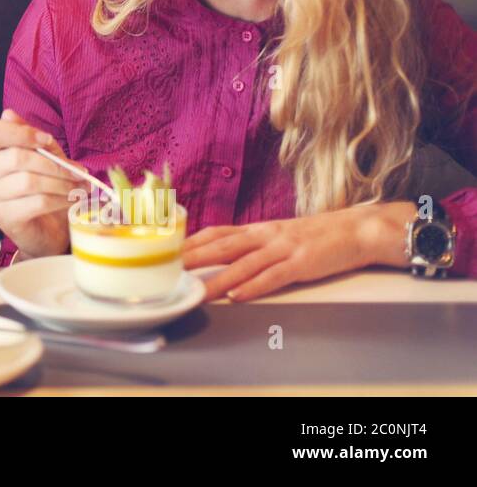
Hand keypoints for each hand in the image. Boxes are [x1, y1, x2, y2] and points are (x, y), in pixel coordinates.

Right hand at [0, 109, 83, 258]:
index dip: (20, 133)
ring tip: (80, 187)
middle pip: (15, 157)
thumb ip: (32, 138)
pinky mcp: (1, 218)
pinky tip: (70, 200)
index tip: (47, 141)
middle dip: (53, 164)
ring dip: (61, 184)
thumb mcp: (46, 157)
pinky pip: (35, 202)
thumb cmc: (46, 188)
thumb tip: (9, 113)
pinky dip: (59, 200)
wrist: (49, 229)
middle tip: (78, 172)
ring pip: (28, 181)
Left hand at [182, 201, 414, 300]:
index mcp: (258, 229)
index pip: (217, 232)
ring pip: (243, 265)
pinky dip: (254, 287)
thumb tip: (223, 253)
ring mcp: (283, 249)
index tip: (168, 251)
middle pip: (223, 246)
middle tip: (171, 268)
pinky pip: (274, 276)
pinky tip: (238, 296)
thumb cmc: (316, 236)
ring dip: (218, 279)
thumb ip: (253, 243)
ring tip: (197, 291)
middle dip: (195, 258)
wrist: (356, 229)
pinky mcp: (302, 264)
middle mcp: (266, 236)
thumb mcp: (278, 234)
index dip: (192, 242)